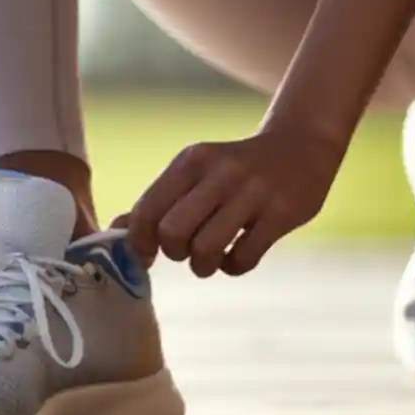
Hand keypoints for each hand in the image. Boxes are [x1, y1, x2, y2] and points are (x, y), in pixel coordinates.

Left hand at [122, 128, 344, 276]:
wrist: (300, 147)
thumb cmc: (233, 168)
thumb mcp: (193, 172)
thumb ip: (157, 200)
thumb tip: (115, 230)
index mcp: (191, 161)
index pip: (148, 209)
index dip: (140, 241)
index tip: (147, 253)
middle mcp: (219, 173)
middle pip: (172, 232)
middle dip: (173, 252)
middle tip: (185, 251)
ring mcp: (253, 193)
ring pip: (206, 249)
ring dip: (202, 266)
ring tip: (208, 260)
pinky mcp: (282, 214)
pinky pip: (243, 258)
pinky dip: (232, 267)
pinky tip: (235, 257)